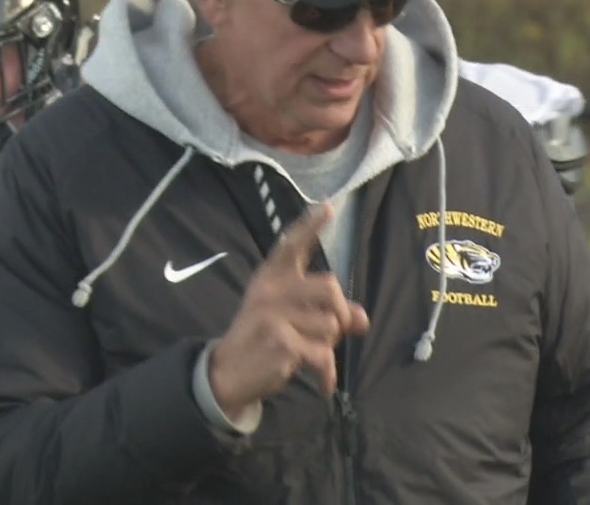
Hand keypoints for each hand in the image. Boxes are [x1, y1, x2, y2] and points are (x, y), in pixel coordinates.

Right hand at [209, 202, 369, 418]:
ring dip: (330, 346)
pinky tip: (323, 384)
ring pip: (331, 325)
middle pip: (330, 287)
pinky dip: (328, 374)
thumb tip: (362, 319)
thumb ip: (327, 312)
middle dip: (341, 313)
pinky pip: (324, 355)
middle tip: (333, 332)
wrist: (227, 374)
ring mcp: (274, 315)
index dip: (311, 225)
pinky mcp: (282, 342)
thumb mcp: (291, 319)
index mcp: (271, 277)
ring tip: (309, 355)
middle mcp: (271, 290)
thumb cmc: (263, 339)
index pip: (292, 244)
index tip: (328, 206)